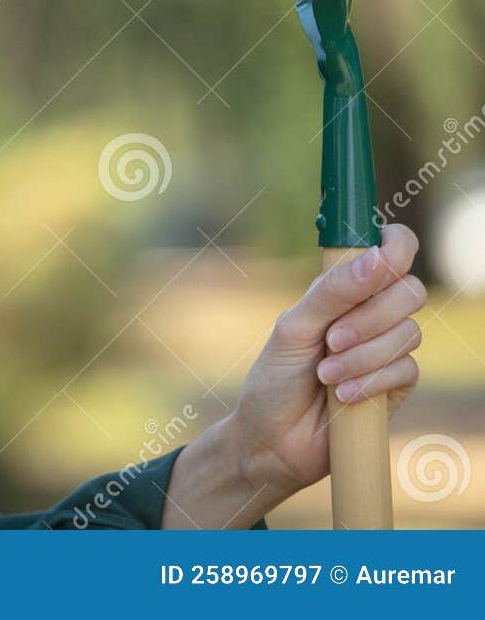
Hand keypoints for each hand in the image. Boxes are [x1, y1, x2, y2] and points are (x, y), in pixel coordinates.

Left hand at [230, 222, 425, 497]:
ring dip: (363, 355)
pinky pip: (407, 369)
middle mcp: (371, 313)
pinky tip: (342, 395)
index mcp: (344, 289)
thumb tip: (376, 258)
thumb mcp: (293, 329)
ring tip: (325, 374)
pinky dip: (371, 380)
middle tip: (330, 338)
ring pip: (409, 332)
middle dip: (371, 317)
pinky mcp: (397, 384)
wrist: (274, 438)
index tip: (384, 256)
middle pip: (409, 290)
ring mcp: (387, 348)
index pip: (389, 249)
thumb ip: (331, 293)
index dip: (396, 245)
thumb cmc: (276, 378)